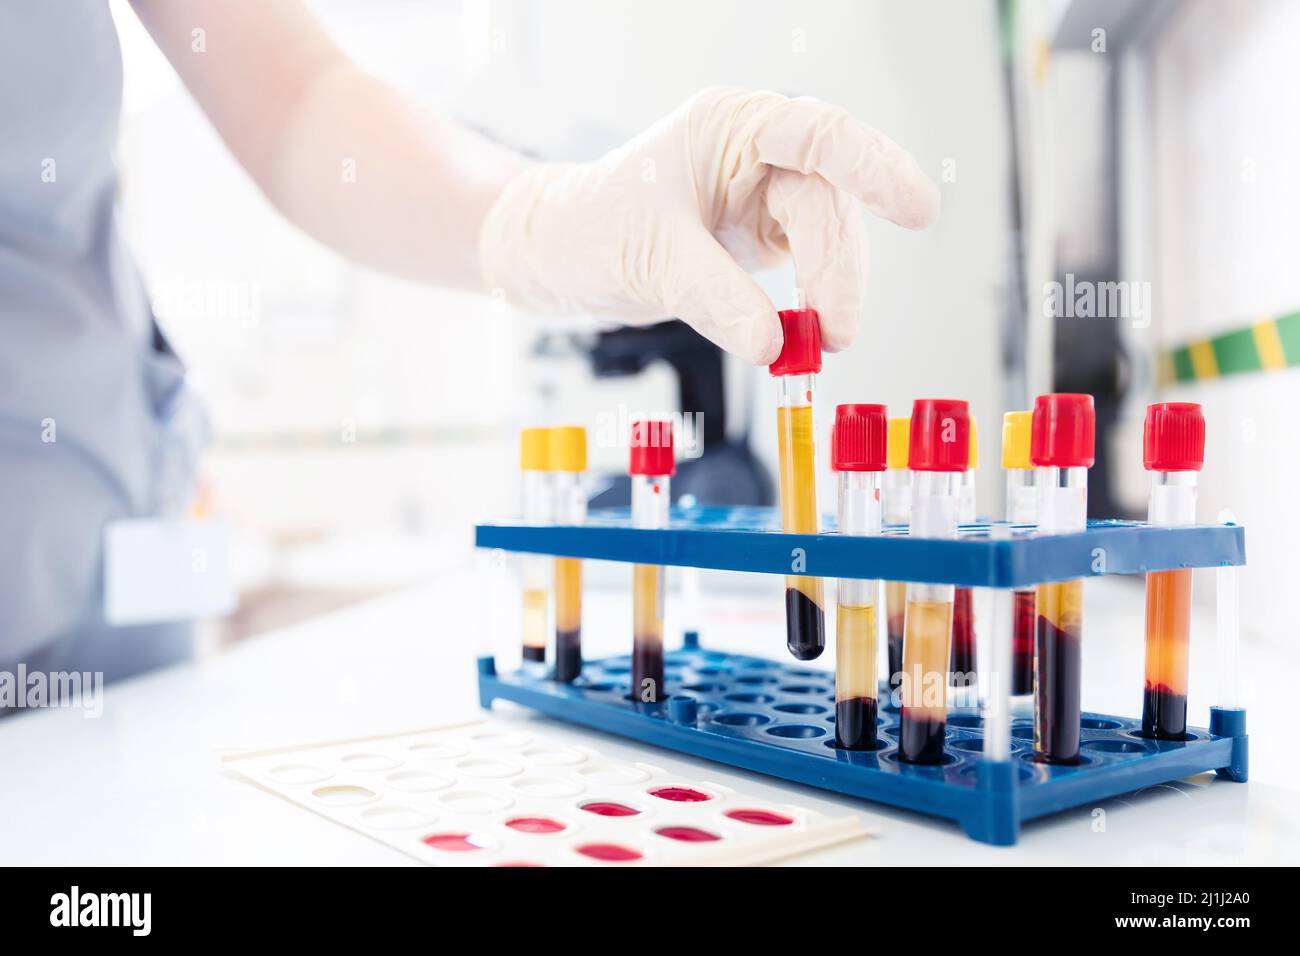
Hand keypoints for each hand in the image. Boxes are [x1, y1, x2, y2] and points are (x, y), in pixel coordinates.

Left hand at [478, 86, 938, 363]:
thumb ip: (716, 298)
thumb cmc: (595, 229)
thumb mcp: (652, 262)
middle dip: (839, 267)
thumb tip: (774, 344)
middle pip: (831, 199)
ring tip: (819, 344)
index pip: (818, 135)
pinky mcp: (767, 236)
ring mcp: (767, 194)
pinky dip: (816, 301)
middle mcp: (758, 153)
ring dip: (833, 290)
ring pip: (830, 236)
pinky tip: (808, 334)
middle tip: (834, 333)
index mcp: (731, 128)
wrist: (565, 254)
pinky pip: (811, 265)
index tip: (916, 209)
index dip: (875, 167)